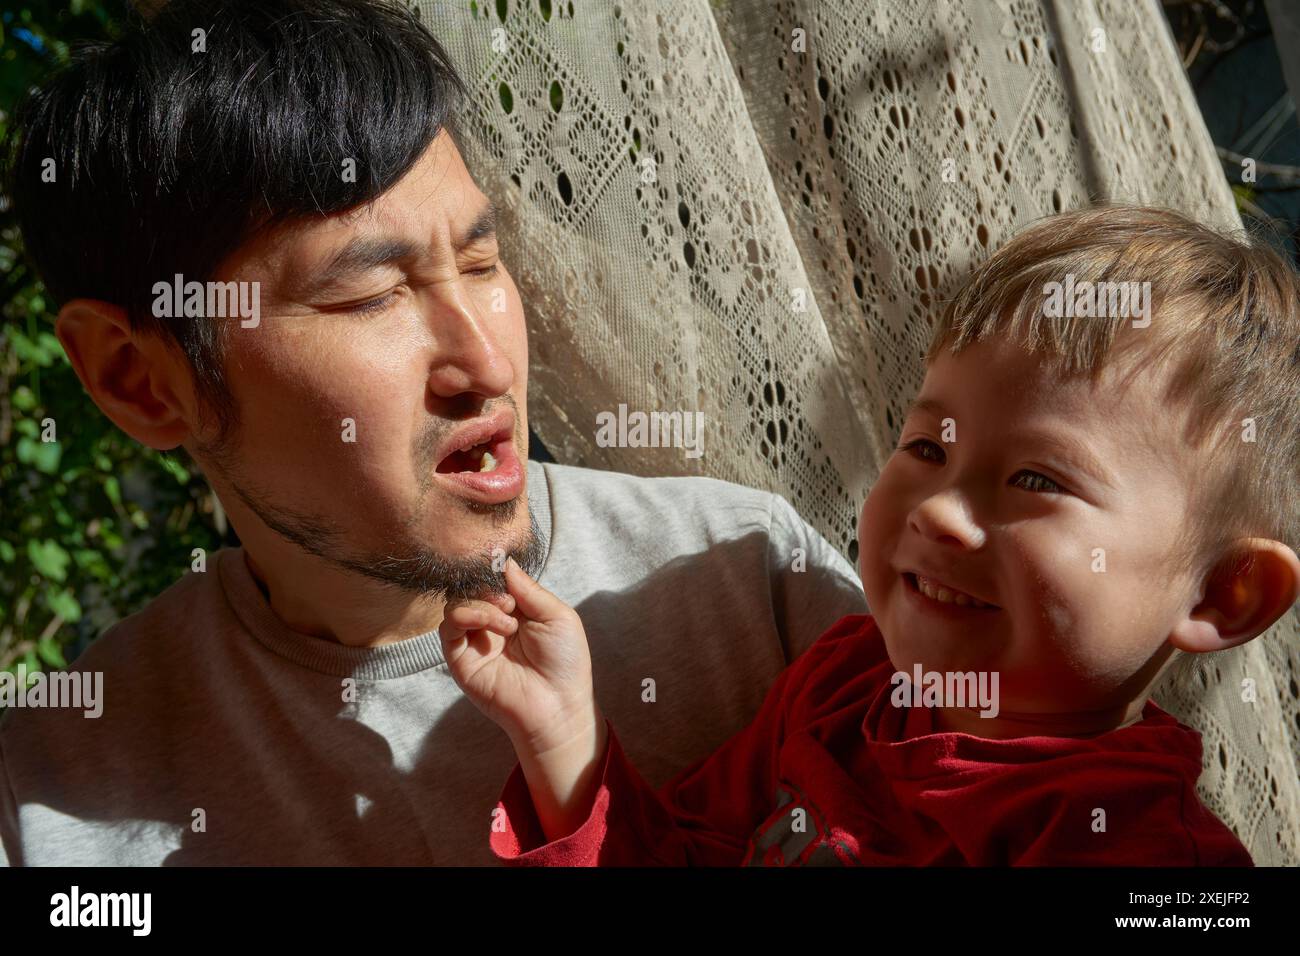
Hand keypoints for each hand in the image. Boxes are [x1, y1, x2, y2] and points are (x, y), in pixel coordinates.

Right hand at [439, 557, 597, 756]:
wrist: (558, 705)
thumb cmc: (565, 662)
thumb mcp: (557, 615)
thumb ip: (529, 588)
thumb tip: (504, 561)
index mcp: (514, 612)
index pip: (492, 580)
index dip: (494, 571)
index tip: (501, 565)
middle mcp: (490, 624)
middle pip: (471, 588)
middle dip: (488, 587)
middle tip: (510, 602)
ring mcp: (474, 641)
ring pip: (456, 603)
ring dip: (482, 603)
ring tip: (508, 621)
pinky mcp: (460, 660)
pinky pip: (448, 627)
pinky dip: (468, 615)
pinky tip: (495, 625)